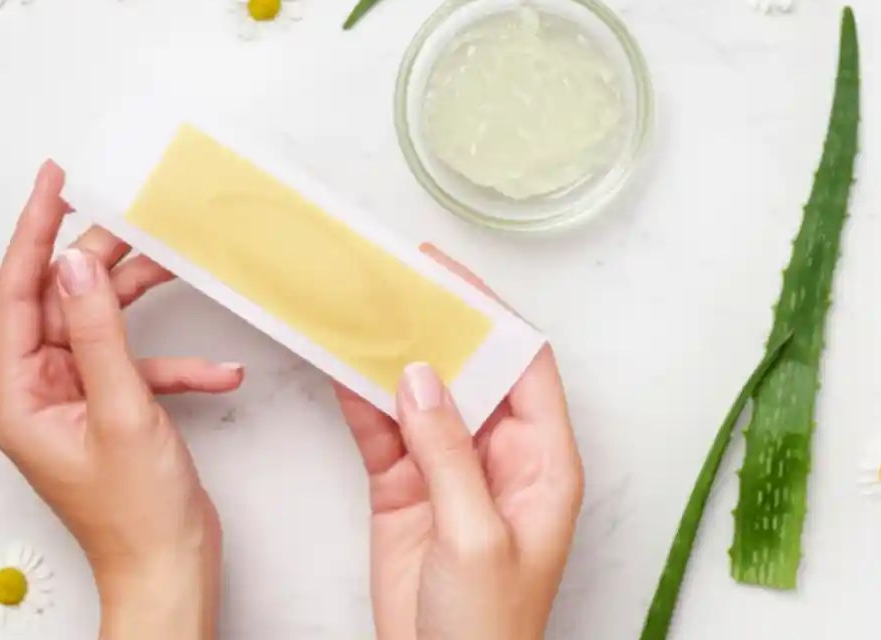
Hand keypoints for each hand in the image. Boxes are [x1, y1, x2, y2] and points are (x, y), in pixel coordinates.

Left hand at [0, 161, 240, 639]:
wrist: (169, 573)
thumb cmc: (136, 517)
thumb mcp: (123, 413)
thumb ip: (100, 335)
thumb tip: (74, 268)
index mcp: (19, 396)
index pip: (16, 294)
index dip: (32, 231)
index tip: (52, 183)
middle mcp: (37, 394)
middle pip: (60, 302)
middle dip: (98, 260)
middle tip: (130, 215)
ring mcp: (73, 402)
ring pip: (101, 327)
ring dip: (141, 304)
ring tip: (175, 263)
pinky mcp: (108, 411)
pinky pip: (136, 366)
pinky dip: (175, 363)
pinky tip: (218, 370)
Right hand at [336, 246, 582, 639]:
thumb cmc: (488, 627)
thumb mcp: (476, 535)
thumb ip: (448, 451)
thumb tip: (424, 376)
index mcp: (542, 462)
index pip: (525, 364)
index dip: (492, 315)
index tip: (450, 277)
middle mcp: (497, 456)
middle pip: (468, 370)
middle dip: (434, 326)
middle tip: (394, 282)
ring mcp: (446, 470)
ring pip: (418, 394)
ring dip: (389, 357)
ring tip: (358, 311)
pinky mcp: (403, 488)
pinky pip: (380, 430)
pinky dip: (358, 399)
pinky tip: (338, 367)